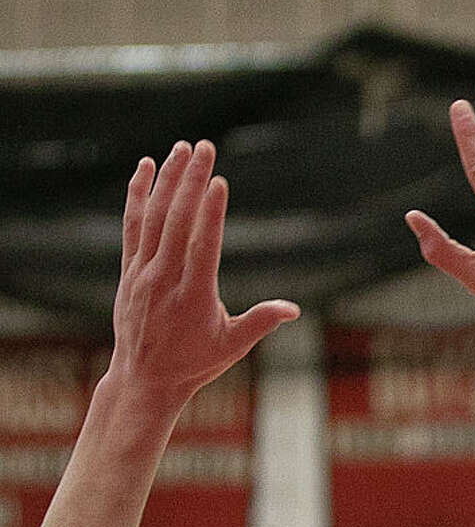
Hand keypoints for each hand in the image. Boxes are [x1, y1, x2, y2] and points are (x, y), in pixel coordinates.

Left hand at [108, 142, 299, 408]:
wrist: (144, 378)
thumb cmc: (195, 362)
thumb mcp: (232, 346)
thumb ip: (261, 322)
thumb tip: (293, 309)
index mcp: (193, 296)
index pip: (202, 246)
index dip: (210, 213)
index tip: (218, 182)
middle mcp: (163, 279)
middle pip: (176, 221)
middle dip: (191, 181)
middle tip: (206, 147)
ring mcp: (142, 272)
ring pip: (153, 216)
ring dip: (168, 179)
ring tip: (183, 148)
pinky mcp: (130, 269)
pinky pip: (132, 225)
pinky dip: (138, 195)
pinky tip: (146, 167)